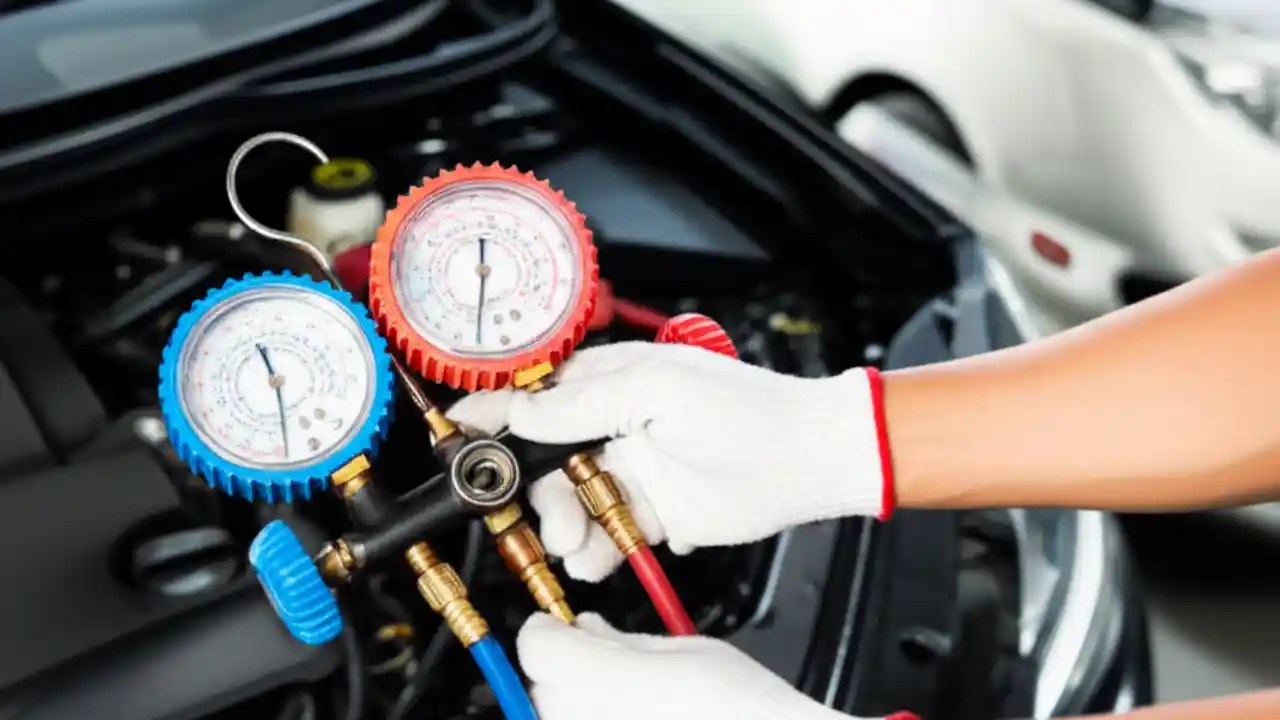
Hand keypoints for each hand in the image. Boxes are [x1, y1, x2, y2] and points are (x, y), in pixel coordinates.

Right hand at [448, 342, 890, 581]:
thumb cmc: (743, 409)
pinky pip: (603, 532)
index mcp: (608, 381)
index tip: (455, 436)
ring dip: (566, 529)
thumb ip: (583, 405)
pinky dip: (596, 550)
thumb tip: (520, 410)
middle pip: (543, 461)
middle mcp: (611, 424)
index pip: (533, 394)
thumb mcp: (657, 392)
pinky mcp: (648, 509)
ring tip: (581, 549)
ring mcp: (629, 468)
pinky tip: (603, 557)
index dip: (492, 416)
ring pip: (569, 504)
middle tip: (553, 523)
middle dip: (538, 496)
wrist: (802, 460)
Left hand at [518, 612, 893, 719]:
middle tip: (603, 659)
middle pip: (542, 686)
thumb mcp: (686, 651)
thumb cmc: (743, 708)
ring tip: (625, 697)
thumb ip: (622, 640)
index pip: (535, 646)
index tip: (562, 626)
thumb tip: (586, 628)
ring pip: (558, 716)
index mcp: (595, 678)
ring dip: (577, 703)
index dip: (549, 629)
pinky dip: (597, 719)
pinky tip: (632, 716)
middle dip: (565, 667)